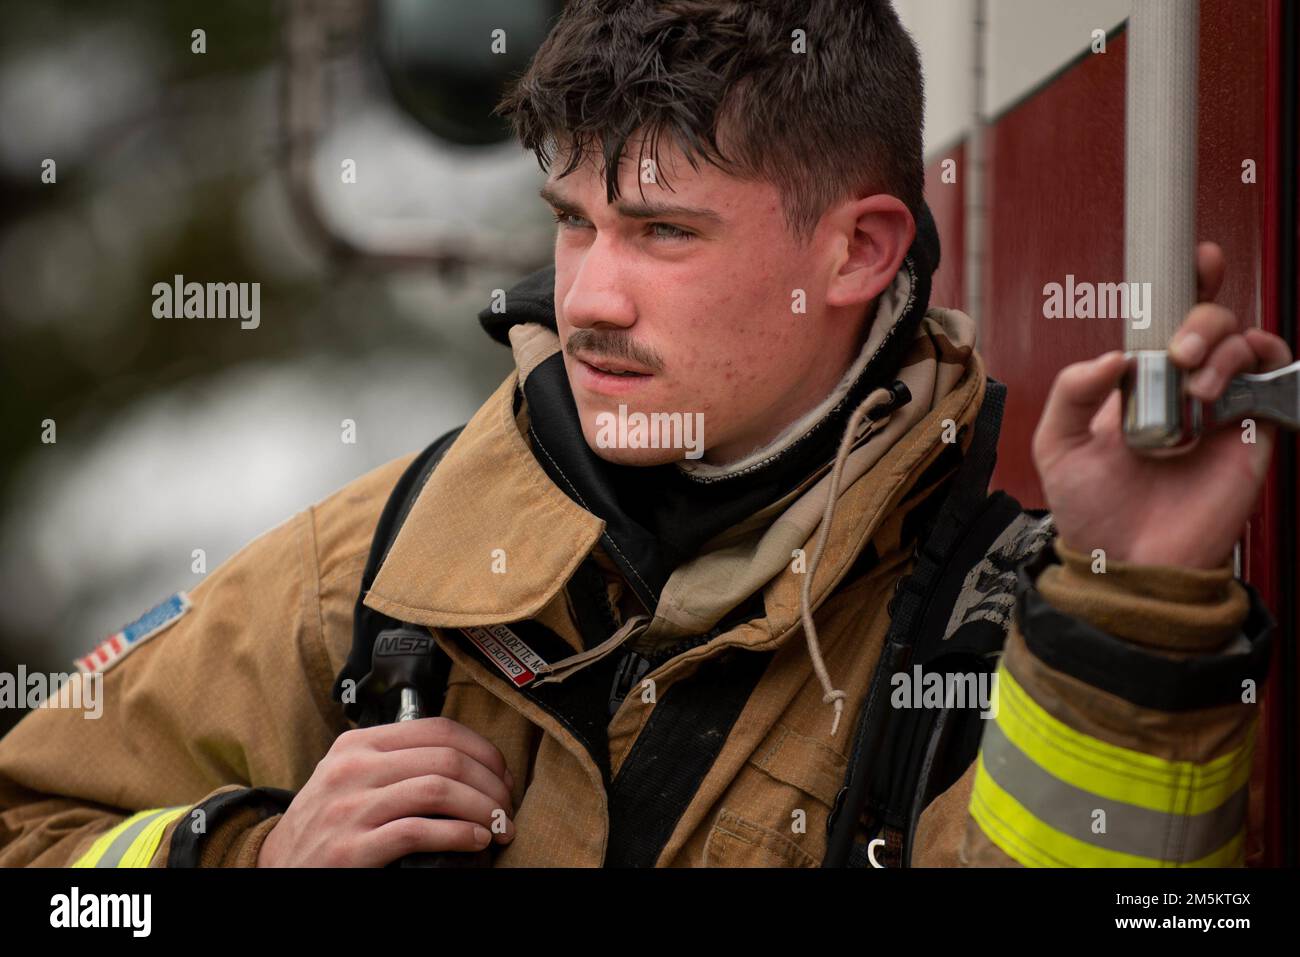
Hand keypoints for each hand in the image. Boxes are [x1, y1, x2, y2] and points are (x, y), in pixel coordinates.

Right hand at [256, 717, 515, 866]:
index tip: (502, 775)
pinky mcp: (351, 849)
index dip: (483, 751)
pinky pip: (419, 831)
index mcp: (358, 745)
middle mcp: (353, 770)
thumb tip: (464, 760)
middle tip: (507, 807)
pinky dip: (458, 835)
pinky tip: (476, 842)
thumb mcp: (350, 778)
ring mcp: (350, 809)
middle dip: (491, 784)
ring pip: (439, 791)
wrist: (277, 870)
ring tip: (500, 828)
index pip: (438, 730)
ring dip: (483, 810)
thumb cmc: (324, 826)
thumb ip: (393, 760)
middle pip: (446, 760)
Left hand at [1033, 242, 1291, 569]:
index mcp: (1139, 382)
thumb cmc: (1091, 509)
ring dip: (1221, 345)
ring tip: (1195, 384)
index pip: (1167, 321)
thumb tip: (1114, 355)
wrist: (1124, 563)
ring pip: (1244, 341)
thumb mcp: (1057, 444)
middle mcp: (1183, 387)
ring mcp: (1221, 406)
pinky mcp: (1251, 431)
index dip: (1187, 283)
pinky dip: (1255, 365)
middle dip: (1200, 317)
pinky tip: (1220, 391)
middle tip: (1176, 354)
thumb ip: (1071, 391)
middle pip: (1210, 320)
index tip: (1195, 257)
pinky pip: (1273, 377)